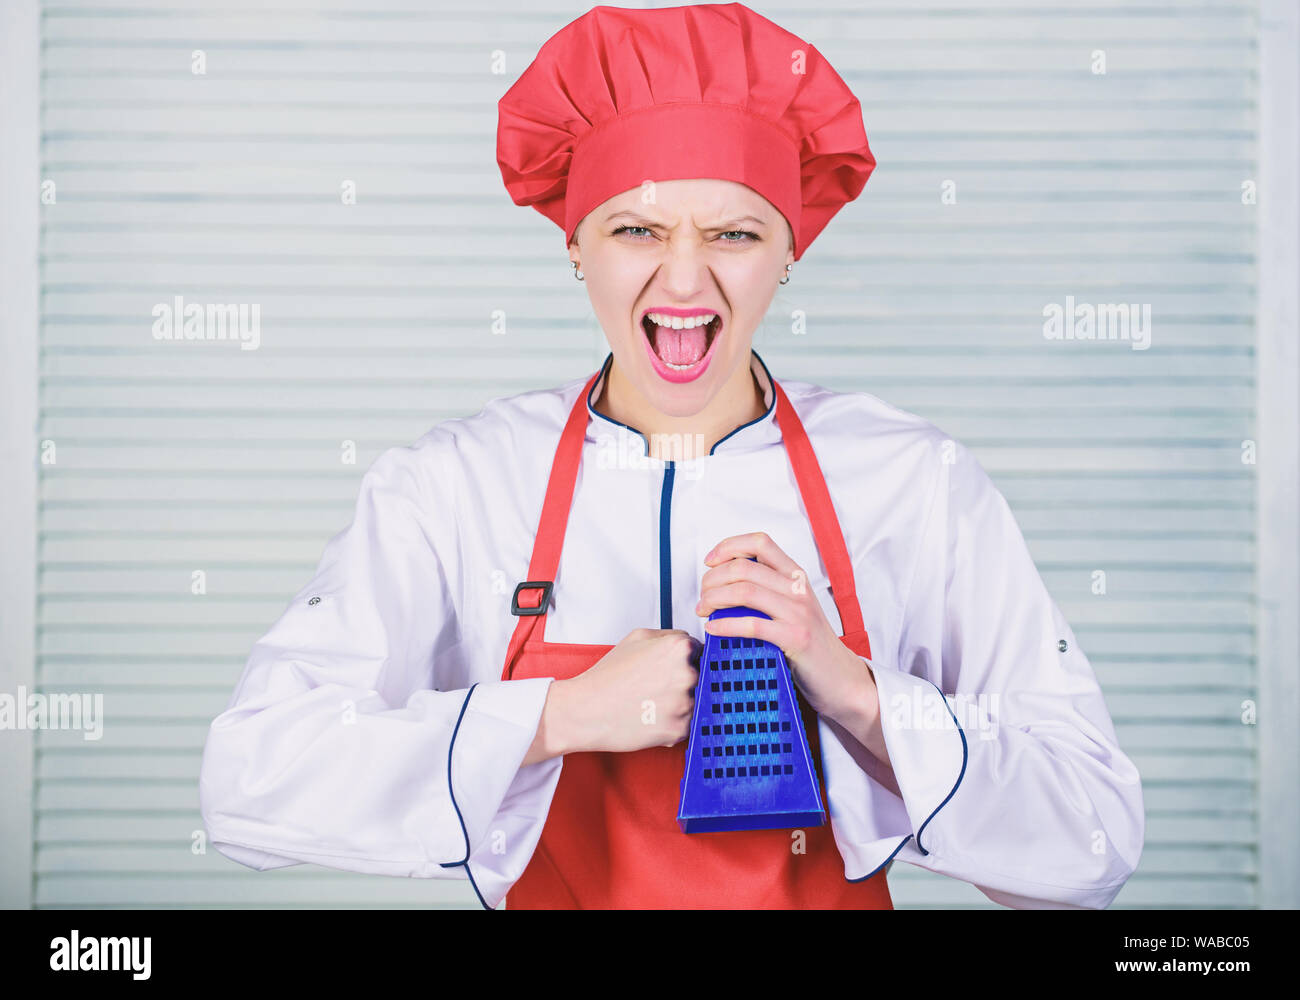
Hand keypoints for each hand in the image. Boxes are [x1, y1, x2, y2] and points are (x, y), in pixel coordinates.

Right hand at [558, 627, 701, 753]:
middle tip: (654, 686)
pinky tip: (650, 716)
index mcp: (678, 648)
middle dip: (680, 681)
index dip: (682, 659)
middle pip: (699, 676)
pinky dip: (671, 722)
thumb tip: (690, 642)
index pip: (698, 651)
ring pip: (693, 701)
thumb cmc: (608, 676)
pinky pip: (686, 723)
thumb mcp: (637, 638)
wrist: (587, 710)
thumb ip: (669, 635)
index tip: (668, 668)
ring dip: (677, 703)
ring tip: (650, 702)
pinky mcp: (680, 729)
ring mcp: (685, 704)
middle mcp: (686, 674)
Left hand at [694, 531, 878, 731]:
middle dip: (712, 579)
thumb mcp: (792, 606)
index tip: (709, 561)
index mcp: (795, 575)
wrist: (840, 677)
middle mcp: (798, 588)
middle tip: (702, 596)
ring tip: (703, 610)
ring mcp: (798, 612)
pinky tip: (713, 629)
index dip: (729, 546)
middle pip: (744, 568)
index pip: (760, 542)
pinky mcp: (795, 638)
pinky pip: (752, 624)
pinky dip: (725, 625)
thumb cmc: (809, 643)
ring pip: (745, 592)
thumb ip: (767, 590)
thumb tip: (722, 582)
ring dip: (714, 599)